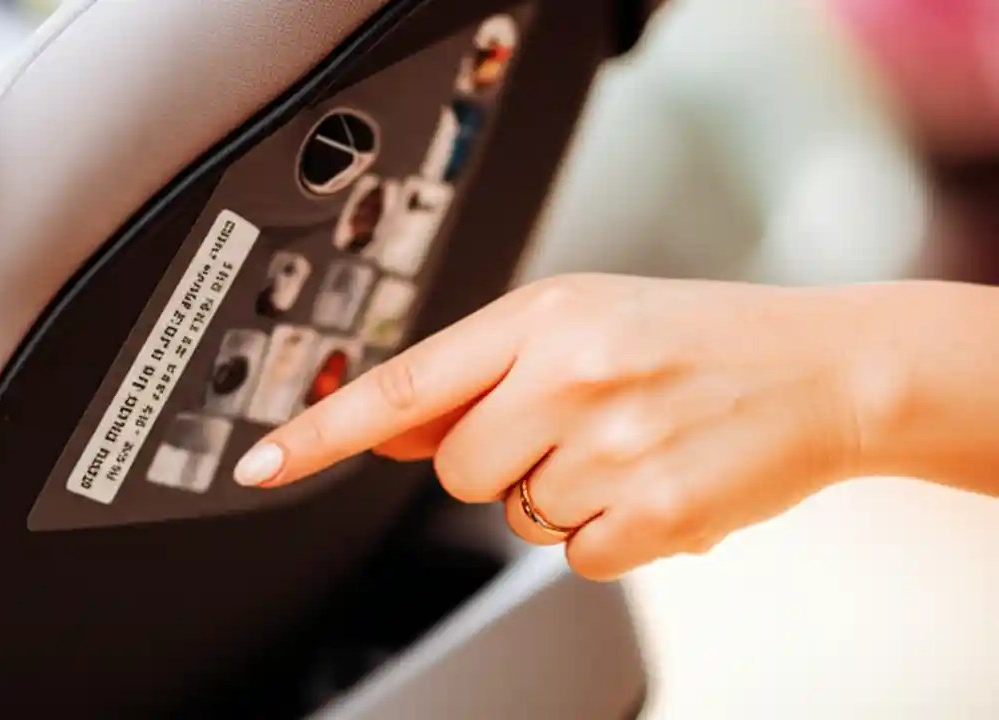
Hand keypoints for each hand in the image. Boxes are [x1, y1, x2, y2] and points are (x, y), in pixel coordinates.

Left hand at [234, 274, 867, 579]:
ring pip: (513, 515)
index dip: (321, 431)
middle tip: (572, 427)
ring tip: (627, 444)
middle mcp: (568, 374)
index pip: (404, 382)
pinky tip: (652, 481)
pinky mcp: (649, 514)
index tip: (258, 462)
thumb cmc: (695, 339)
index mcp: (541, 315)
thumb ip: (481, 374)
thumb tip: (392, 428)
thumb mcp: (583, 320)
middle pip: (453, 469)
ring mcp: (608, 446)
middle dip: (498, 462)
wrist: (821, 370)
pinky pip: (573, 555)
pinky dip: (605, 533)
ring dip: (557, 495)